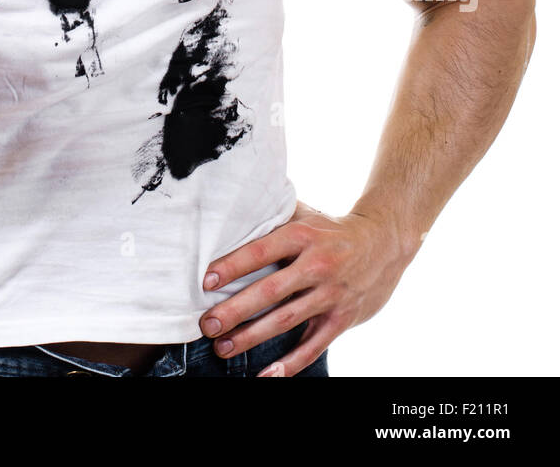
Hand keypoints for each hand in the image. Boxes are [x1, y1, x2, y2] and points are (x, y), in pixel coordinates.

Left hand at [198, 199, 411, 375]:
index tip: (206, 282)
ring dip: (253, 337)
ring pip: (286, 320)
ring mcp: (331, 294)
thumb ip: (273, 217)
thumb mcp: (305, 215)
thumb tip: (230, 215)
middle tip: (208, 324)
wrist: (384, 243)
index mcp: (303, 236)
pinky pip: (313, 346)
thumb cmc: (331, 229)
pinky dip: (290, 364)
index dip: (232, 267)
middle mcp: (317, 265)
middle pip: (270, 291)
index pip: (260, 252)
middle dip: (236, 310)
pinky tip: (267, 375)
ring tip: (224, 347)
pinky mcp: (342, 318)